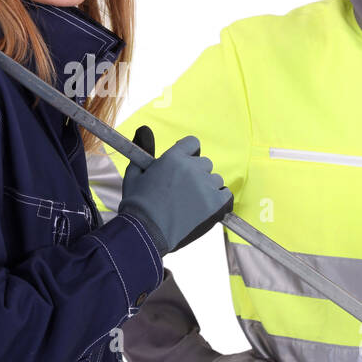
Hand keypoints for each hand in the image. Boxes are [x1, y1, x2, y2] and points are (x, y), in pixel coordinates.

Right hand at [117, 126, 232, 254]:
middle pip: (205, 164)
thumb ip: (143, 149)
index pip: (193, 143)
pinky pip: (226, 195)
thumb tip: (144, 129)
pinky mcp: (215, 204)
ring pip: (215, 180)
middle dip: (196, 173)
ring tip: (191, 203)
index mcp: (174, 157)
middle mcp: (193, 168)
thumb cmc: (137, 204)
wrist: (145, 232)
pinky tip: (206, 207)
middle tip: (183, 190)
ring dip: (206, 187)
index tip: (182, 165)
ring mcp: (205, 186)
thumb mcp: (135, 172)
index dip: (188, 153)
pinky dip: (219, 200)